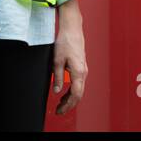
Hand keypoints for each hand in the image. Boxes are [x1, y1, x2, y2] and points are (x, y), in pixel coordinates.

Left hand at [52, 0, 87, 114]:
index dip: (67, 105)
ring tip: (60, 104)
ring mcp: (83, 70)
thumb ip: (57, 77)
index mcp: (78, 72)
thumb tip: (56, 91)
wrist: (72, 29)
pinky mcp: (81, 66)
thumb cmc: (65, 42)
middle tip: (59, 111)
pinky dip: (72, 90)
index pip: (75, 95)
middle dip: (69, 104)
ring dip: (70, 98)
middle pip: (78, 94)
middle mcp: (83, 72)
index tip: (59, 110)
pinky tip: (64, 92)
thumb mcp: (57, 60)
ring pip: (79, 89)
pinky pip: (78, 83)